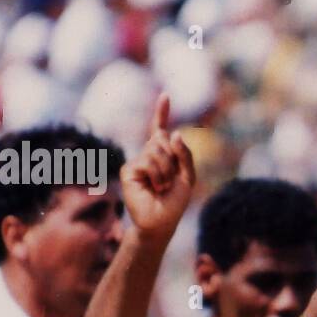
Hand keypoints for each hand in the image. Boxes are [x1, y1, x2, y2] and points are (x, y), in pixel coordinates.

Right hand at [120, 93, 197, 240]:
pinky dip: (156, 175)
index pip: (160, 130)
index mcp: (162, 155)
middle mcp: (148, 155)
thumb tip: (173, 132)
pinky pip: (147, 162)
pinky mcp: (129, 170)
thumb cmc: (174, 201)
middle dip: (173, 160)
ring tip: (162, 187)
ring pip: (157, 151)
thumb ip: (184, 154)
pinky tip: (153, 188)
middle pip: (164, 140)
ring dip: (166, 171)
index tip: (165, 95)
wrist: (161, 222)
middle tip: (169, 181)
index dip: (162, 113)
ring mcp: (137, 161)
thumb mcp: (188, 176)